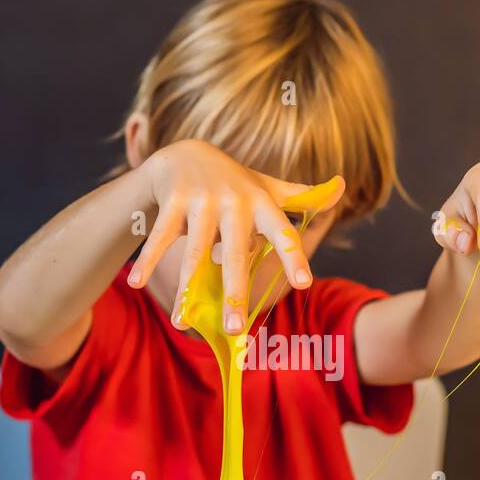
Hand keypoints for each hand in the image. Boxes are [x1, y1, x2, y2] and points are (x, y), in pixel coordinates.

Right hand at [126, 139, 344, 332]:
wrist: (186, 153)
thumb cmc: (235, 181)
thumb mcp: (267, 187)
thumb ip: (302, 196)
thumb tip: (342, 187)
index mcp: (261, 203)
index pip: (282, 233)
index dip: (293, 258)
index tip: (304, 284)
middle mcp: (233, 201)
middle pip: (234, 253)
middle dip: (233, 290)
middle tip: (234, 326)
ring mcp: (201, 200)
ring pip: (194, 252)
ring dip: (187, 289)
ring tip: (182, 323)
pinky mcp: (172, 200)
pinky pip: (160, 237)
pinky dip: (147, 259)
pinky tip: (137, 282)